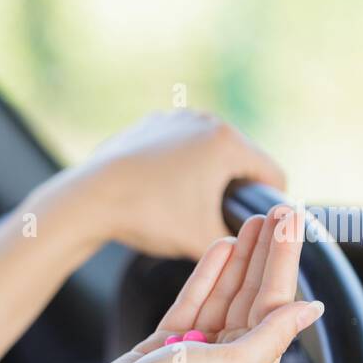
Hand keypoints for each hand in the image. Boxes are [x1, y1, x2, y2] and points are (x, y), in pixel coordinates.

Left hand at [25, 110, 285, 261]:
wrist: (90, 199)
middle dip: (235, 190)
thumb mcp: (201, 239)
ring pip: (208, 151)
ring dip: (207, 176)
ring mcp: (176, 118)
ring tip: (189, 207)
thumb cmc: (148, 216)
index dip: (270, 204)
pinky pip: (179, 147)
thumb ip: (240, 242)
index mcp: (227, 142)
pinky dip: (178, 166)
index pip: (272, 174)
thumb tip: (258, 244)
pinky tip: (163, 190)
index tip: (260, 226)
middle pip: (241, 160)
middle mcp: (205, 120)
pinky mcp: (150, 124)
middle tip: (220, 221)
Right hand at [59, 206, 323, 362]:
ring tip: (252, 223)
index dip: (284, 258)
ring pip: (227, 293)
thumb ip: (273, 334)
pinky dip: (209, 274)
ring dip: (241, 258)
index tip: (291, 224)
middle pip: (255, 294)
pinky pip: (196, 301)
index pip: (276, 302)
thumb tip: (311, 310)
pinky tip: (219, 249)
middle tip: (277, 213)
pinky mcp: (169, 343)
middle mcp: (231, 357)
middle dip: (267, 252)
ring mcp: (199, 348)